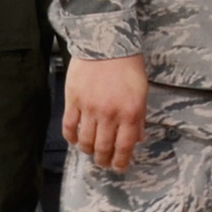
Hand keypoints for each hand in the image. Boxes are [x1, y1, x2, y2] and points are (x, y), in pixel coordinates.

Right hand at [64, 55, 148, 169]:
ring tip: (90, 152)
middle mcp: (110, 114)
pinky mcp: (73, 100)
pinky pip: (69, 126)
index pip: (124, 146)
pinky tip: (74, 140)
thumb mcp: (142, 91)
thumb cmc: (127, 65)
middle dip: (104, 160)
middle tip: (104, 163)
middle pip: (103, 148)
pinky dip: (71, 137)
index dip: (121, 162)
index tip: (119, 168)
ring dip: (88, 151)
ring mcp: (89, 108)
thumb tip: (138, 138)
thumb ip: (140, 117)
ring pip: (85, 140)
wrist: (105, 42)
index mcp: (130, 112)